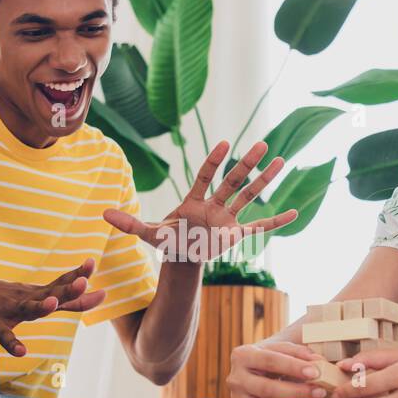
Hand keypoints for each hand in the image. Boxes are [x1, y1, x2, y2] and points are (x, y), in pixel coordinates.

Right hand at [0, 258, 104, 357]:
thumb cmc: (8, 300)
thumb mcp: (39, 298)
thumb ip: (70, 301)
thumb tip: (102, 295)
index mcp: (38, 294)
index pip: (62, 284)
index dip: (79, 275)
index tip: (94, 265)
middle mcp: (27, 299)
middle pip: (51, 293)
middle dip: (68, 289)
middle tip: (83, 281)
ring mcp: (10, 310)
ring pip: (29, 309)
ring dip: (40, 306)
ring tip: (53, 304)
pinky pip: (4, 336)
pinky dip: (12, 343)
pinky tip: (22, 352)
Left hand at [102, 141, 297, 262]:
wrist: (181, 254)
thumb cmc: (167, 239)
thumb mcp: (148, 233)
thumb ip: (129, 223)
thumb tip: (102, 214)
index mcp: (195, 201)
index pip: (206, 177)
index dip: (214, 161)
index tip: (225, 144)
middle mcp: (215, 205)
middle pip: (233, 182)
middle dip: (247, 165)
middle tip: (262, 145)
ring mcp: (228, 218)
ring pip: (249, 197)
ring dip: (265, 181)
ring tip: (281, 161)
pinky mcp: (236, 234)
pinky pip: (260, 227)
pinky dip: (276, 222)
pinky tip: (295, 213)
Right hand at [226, 339, 327, 397]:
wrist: (255, 368)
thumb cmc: (273, 357)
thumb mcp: (283, 348)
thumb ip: (300, 353)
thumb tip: (317, 362)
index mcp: (244, 355)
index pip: (270, 360)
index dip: (293, 367)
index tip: (315, 373)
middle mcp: (236, 378)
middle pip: (265, 388)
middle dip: (295, 392)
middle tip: (319, 392)